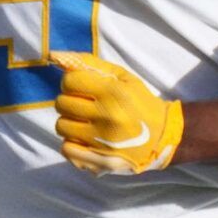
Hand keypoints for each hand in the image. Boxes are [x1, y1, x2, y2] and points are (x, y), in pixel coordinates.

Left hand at [50, 52, 182, 174]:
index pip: (70, 81)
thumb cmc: (138, 102)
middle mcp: (108, 116)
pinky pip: (67, 149)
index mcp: (114, 92)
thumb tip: (53, 56)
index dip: (72, 82)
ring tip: (87, 123)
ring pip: (61, 126)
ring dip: (70, 123)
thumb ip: (88, 64)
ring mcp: (104, 141)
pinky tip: (87, 139)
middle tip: (86, 106)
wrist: (164, 136)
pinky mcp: (102, 161)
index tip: (82, 87)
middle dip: (71, 102)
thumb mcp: (121, 77)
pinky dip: (73, 143)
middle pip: (62, 103)